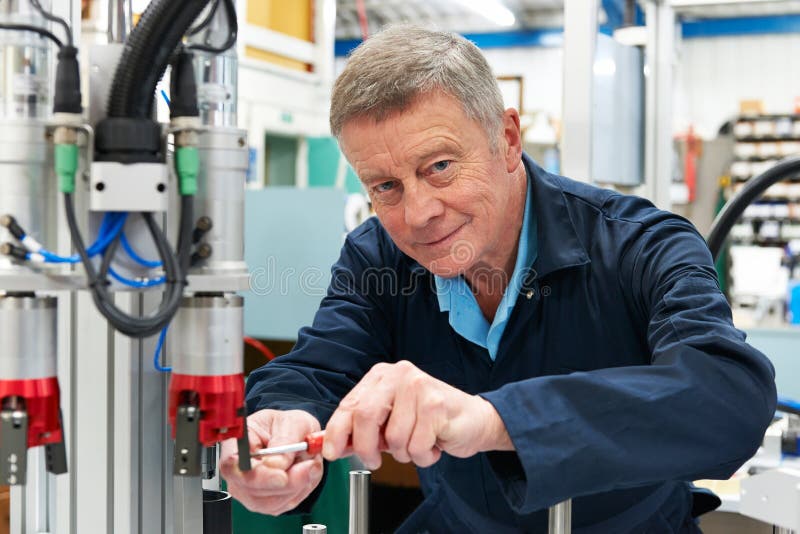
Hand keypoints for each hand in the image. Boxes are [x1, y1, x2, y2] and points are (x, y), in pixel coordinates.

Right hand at [220, 409, 322, 514]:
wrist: (298, 436)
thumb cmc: (288, 426)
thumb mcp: (292, 422)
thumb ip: (285, 440)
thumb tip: (276, 463)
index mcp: (236, 445)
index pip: (232, 467)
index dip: (256, 475)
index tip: (282, 475)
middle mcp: (238, 471)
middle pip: (252, 490)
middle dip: (286, 483)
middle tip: (309, 466)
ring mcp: (249, 490)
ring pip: (271, 502)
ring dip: (297, 485)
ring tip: (310, 462)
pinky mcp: (266, 502)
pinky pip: (284, 504)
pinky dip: (301, 490)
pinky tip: (306, 472)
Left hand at [322, 360, 512, 469]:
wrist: (474, 420)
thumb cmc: (430, 421)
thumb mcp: (390, 422)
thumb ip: (363, 429)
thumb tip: (333, 445)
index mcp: (382, 376)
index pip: (349, 404)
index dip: (337, 432)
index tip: (332, 452)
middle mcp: (399, 375)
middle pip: (365, 417)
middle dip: (366, 448)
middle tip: (374, 461)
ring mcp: (419, 387)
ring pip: (393, 438)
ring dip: (404, 453)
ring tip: (418, 443)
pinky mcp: (436, 405)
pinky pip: (416, 446)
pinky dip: (423, 456)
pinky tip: (433, 443)